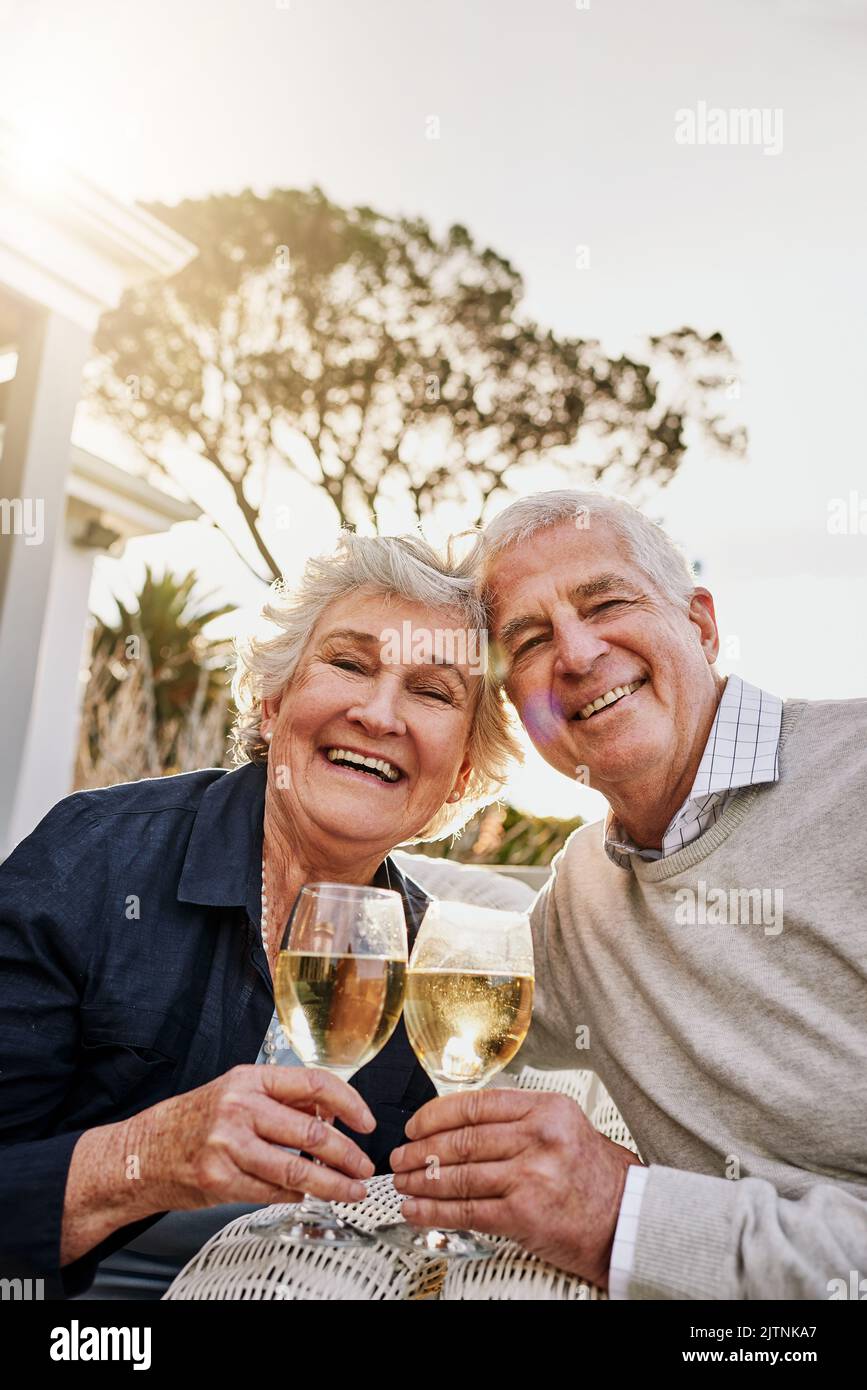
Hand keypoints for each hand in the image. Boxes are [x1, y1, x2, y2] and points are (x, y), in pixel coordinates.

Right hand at [127, 1064, 376, 1211]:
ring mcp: (228, 1144)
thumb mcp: (237, 1092)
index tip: (366, 1122)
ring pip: (297, 1167)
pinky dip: (295, 1195)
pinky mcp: (220, 1179)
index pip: (315, 1084)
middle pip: (312, 1131)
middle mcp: (240, 1107)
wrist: (142, 1153)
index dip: (349, 1104)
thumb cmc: (193, 1121)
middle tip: (364, 1166)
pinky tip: (304, 1194)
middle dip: (348, 1154)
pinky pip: (272, 1191)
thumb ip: (281, 1099)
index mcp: (250, 1079)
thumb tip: (330, 1112)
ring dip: (332, 1183)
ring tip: (350, 1189)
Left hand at [390, 1089, 643, 1288]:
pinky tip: (418, 1211)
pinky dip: (434, 1212)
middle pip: (462, 1140)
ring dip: (422, 1182)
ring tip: (403, 1184)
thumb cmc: (594, 1178)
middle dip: (422, 1150)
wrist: (626, 1220)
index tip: (415, 1125)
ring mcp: (531, 1176)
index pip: (476, 1104)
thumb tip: (460, 1125)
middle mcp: (539, 1138)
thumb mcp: (563, 1128)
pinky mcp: (524, 1214)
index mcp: (546, 1109)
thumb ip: (518, 1121)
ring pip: (459, 1175)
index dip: (435, 1115)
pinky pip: (467, 1210)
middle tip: (401, 1157)